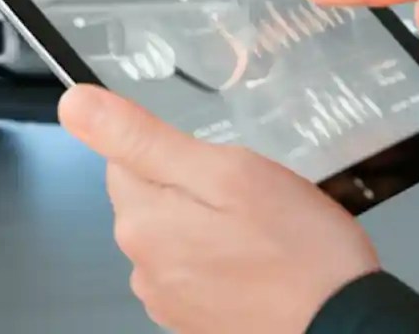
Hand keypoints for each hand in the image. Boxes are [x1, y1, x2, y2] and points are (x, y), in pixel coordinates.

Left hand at [58, 85, 380, 333]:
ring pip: (177, 231)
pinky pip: (196, 267)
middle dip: (195, 185)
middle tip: (250, 195)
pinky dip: (223, 258)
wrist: (342, 323)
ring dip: (210, 222)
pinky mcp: (194, 317)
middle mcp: (145, 266)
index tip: (218, 161)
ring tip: (261, 229)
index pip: (125, 157)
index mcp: (144, 222)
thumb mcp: (227, 171)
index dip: (177, 149)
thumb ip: (144, 138)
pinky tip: (261, 259)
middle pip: (152, 196)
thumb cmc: (300, 251)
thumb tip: (77, 105)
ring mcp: (169, 297)